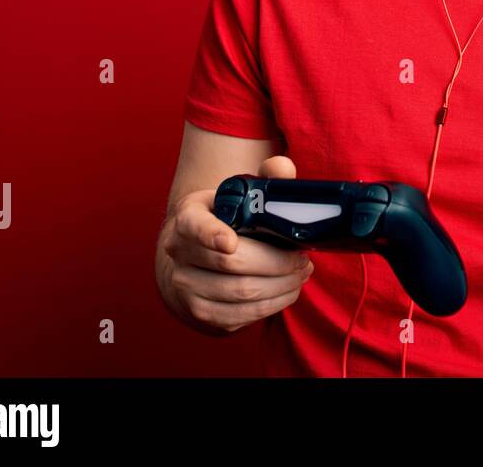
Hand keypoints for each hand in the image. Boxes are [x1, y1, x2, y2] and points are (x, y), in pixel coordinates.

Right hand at [159, 155, 312, 333]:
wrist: (199, 255)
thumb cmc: (230, 219)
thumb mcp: (240, 194)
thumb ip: (266, 178)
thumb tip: (283, 168)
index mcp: (189, 216)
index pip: (195, 225)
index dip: (211, 235)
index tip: (230, 242)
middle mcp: (180, 252)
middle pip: (232, 264)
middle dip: (276, 263)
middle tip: (303, 259)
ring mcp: (186, 285)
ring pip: (240, 293)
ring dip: (280, 286)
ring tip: (302, 273)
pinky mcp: (201, 311)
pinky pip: (240, 315)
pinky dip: (271, 305)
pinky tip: (288, 291)